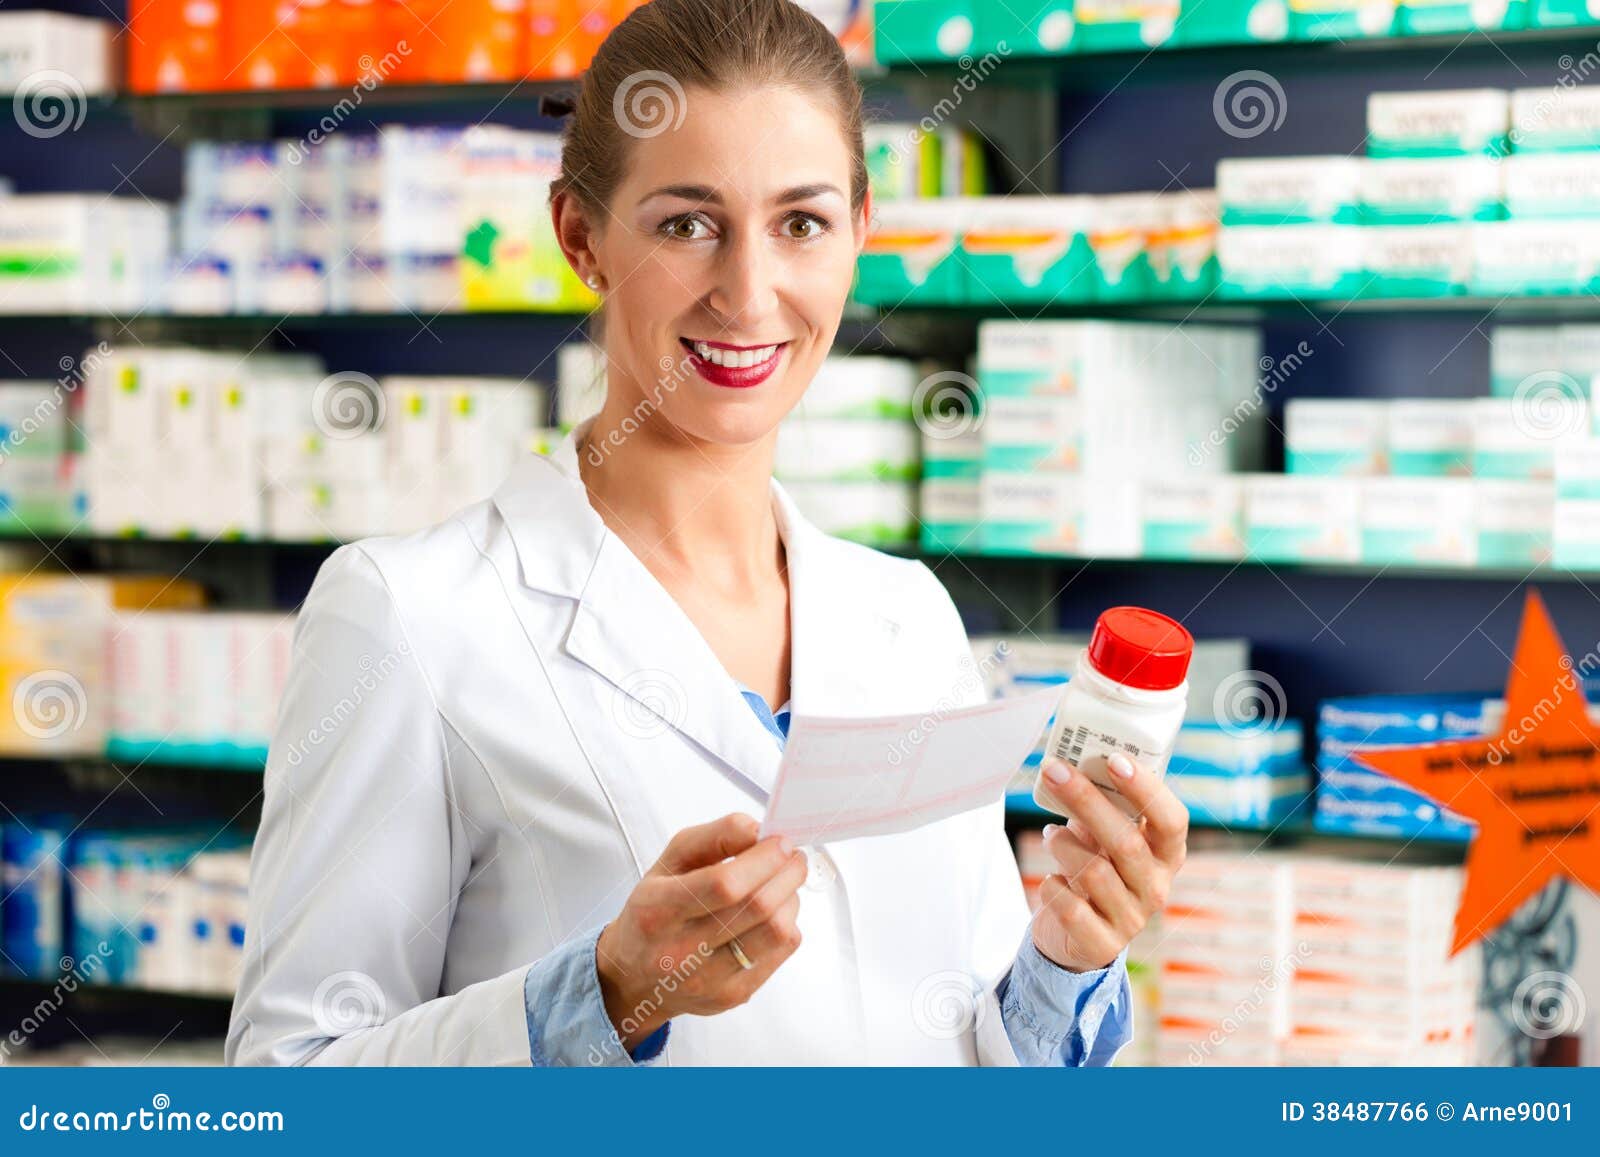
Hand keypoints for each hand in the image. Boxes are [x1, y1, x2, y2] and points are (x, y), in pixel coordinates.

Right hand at [595, 813, 807, 1050]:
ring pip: (776, 932)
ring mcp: (709, 979)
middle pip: (757, 908)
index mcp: (658, 910)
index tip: (779, 842)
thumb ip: (713, 837)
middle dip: (787, 873)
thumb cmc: (655, 912)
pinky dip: (788, 924)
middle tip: (792, 857)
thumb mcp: (668, 862)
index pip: (723, 884)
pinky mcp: (733, 995)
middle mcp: (681, 951)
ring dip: (791, 898)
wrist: (634, 978)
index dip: (762, 859)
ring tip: (782, 883)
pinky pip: (781, 953)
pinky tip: (774, 913)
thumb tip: (758, 830)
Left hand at [1030, 753, 1188, 972]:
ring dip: (1063, 845)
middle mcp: (1157, 887)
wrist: (1077, 935)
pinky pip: (1071, 909)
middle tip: (1054, 770)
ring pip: (1094, 872)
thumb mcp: (1106, 836)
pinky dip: (1052, 888)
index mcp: (1167, 854)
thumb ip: (1103, 806)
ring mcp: (1132, 919)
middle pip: (1126, 842)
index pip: (1172, 820)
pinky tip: (1050, 879)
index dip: (1146, 789)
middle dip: (1085, 800)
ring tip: (1051, 835)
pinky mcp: (1102, 944)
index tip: (1113, 759)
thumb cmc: (1096, 867)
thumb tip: (1074, 759)